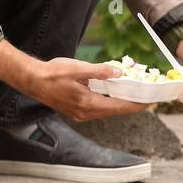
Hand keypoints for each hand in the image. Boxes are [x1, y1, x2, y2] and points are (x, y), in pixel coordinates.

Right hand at [35, 57, 150, 121]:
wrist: (33, 80)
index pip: (118, 107)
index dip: (136, 105)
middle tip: (146, 96)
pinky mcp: (76, 111)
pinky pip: (98, 108)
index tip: (150, 102)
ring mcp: (80, 114)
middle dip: (131, 103)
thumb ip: (100, 71)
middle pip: (115, 110)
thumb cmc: (53, 74)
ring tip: (134, 94)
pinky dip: (109, 101)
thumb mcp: (78, 69)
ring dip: (120, 102)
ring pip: (107, 110)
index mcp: (87, 104)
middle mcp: (85, 113)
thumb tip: (118, 72)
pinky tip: (114, 93)